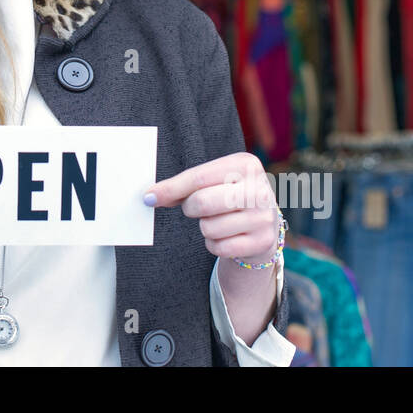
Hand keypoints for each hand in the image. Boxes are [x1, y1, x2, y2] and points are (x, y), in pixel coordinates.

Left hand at [145, 151, 279, 264]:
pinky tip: (227, 236)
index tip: (149, 197)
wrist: (264, 224)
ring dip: (205, 227)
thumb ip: (183, 186)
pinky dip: (215, 244)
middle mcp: (259, 190)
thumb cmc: (230, 197)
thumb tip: (150, 196)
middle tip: (195, 208)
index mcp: (246, 164)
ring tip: (219, 220)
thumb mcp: (214, 181)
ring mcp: (263, 218)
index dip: (170, 189)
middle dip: (190, 208)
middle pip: (201, 202)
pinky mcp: (262, 243)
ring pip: (209, 227)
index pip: (198, 177)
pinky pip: (219, 247)